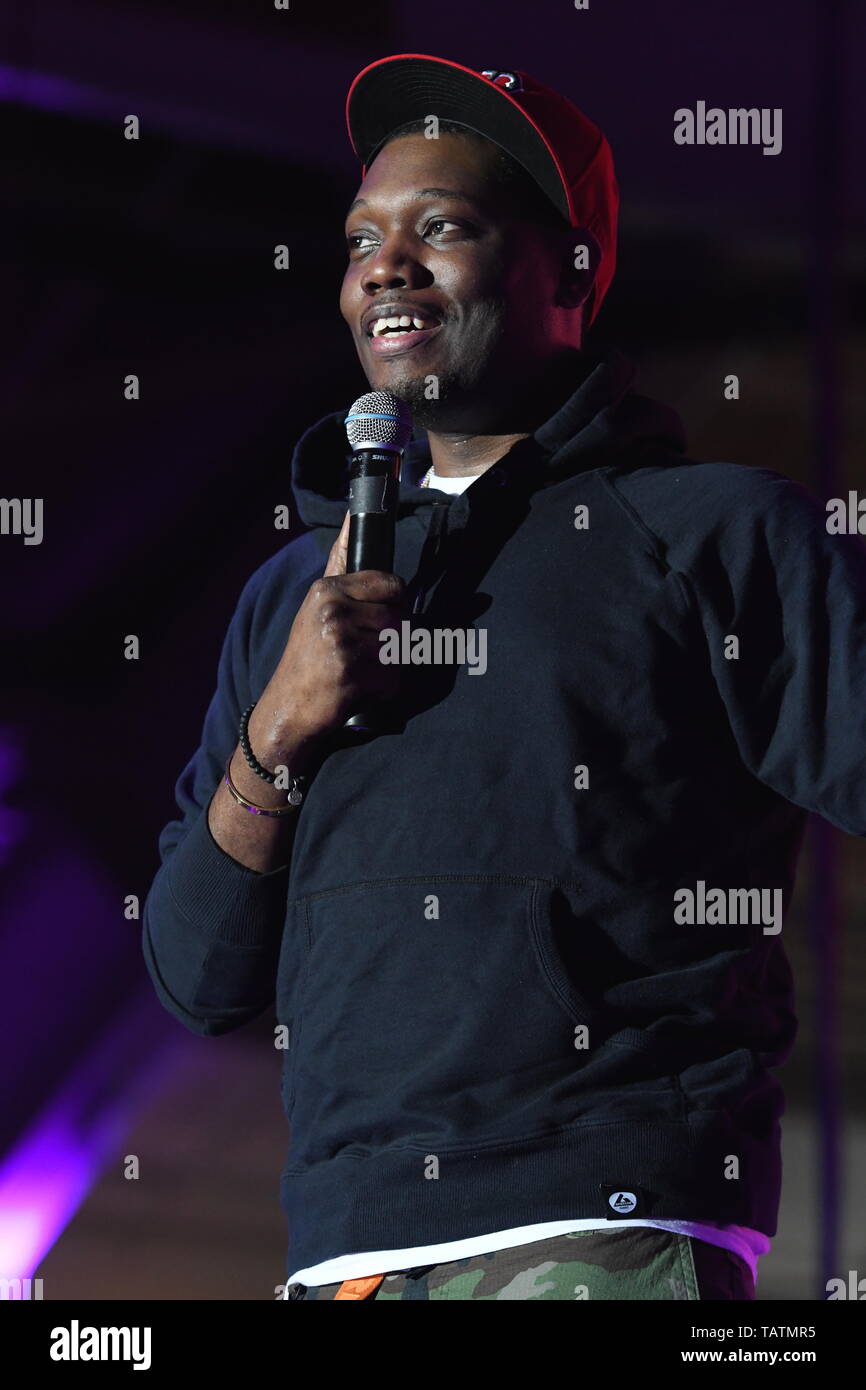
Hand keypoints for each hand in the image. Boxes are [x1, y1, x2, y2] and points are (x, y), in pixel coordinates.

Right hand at [250, 511, 405, 755]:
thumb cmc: (308, 657)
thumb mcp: (318, 604)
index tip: (374, 623)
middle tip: (363, 653)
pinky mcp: (351, 674)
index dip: (393, 607)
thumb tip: (353, 514)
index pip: (393, 585)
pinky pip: (394, 677)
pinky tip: (358, 689)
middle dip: (392, 639)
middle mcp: (333, 611)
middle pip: (401, 617)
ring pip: (400, 647)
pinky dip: (384, 689)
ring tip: (359, 670)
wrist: (288, 707)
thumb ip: (340, 563)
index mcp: (327, 589)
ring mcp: (341, 642)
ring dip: (389, 665)